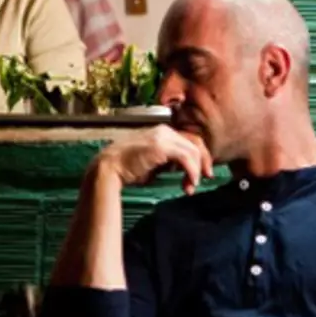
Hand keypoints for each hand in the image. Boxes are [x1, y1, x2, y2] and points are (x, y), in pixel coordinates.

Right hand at [95, 124, 213, 193]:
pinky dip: (192, 171)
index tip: (202, 173)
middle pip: (195, 142)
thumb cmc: (127, 169)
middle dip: (204, 162)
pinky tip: (189, 183)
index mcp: (161, 131)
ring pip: (193, 150)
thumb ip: (167, 162)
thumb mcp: (152, 163)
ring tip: (191, 186)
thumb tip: (181, 168)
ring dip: (196, 170)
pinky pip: (186, 157)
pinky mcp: (161, 146)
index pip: (189, 140)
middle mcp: (164, 130)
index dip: (199, 156)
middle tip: (207, 177)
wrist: (108, 168)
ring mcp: (162, 136)